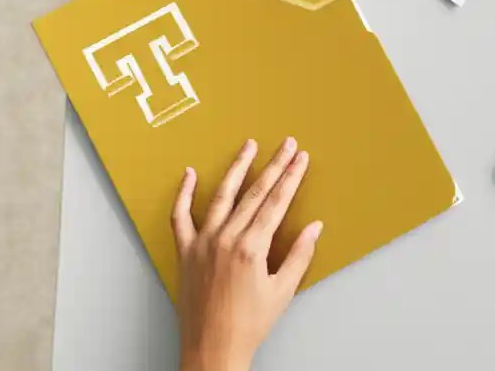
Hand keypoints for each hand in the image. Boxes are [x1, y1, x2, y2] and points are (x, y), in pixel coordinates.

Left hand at [171, 138, 323, 370]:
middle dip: (274, 165)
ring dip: (238, 168)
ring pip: (221, 196)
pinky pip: (180, 216)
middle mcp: (225, 239)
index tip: (301, 158)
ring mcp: (202, 243)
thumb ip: (299, 255)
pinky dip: (184, 193)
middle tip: (287, 145)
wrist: (212, 349)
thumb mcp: (283, 291)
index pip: (277, 202)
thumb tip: (314, 227)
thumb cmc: (248, 325)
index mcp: (251, 248)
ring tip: (249, 146)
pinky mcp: (185, 252)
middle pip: (255, 193)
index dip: (291, 177)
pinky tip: (190, 174)